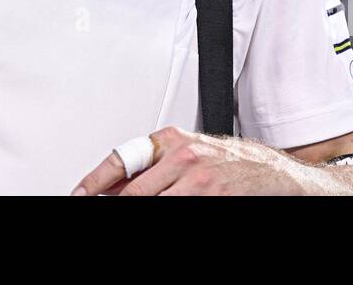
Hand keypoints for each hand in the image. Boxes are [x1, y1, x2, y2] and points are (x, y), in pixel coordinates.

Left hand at [72, 126, 305, 195]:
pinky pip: (177, 210)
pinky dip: (167, 212)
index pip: (121, 160)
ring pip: (150, 203)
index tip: (78, 194)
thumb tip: (111, 187)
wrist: (274, 173)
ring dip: (136, 210)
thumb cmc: (232, 162)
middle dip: (116, 203)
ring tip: (124, 210)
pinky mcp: (213, 196)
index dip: (94, 181)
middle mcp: (183, 156)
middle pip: (133, 192)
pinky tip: (166, 207)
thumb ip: (153, 168)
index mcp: (172, 140)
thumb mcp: (189, 154)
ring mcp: (198, 180)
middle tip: (98, 207)